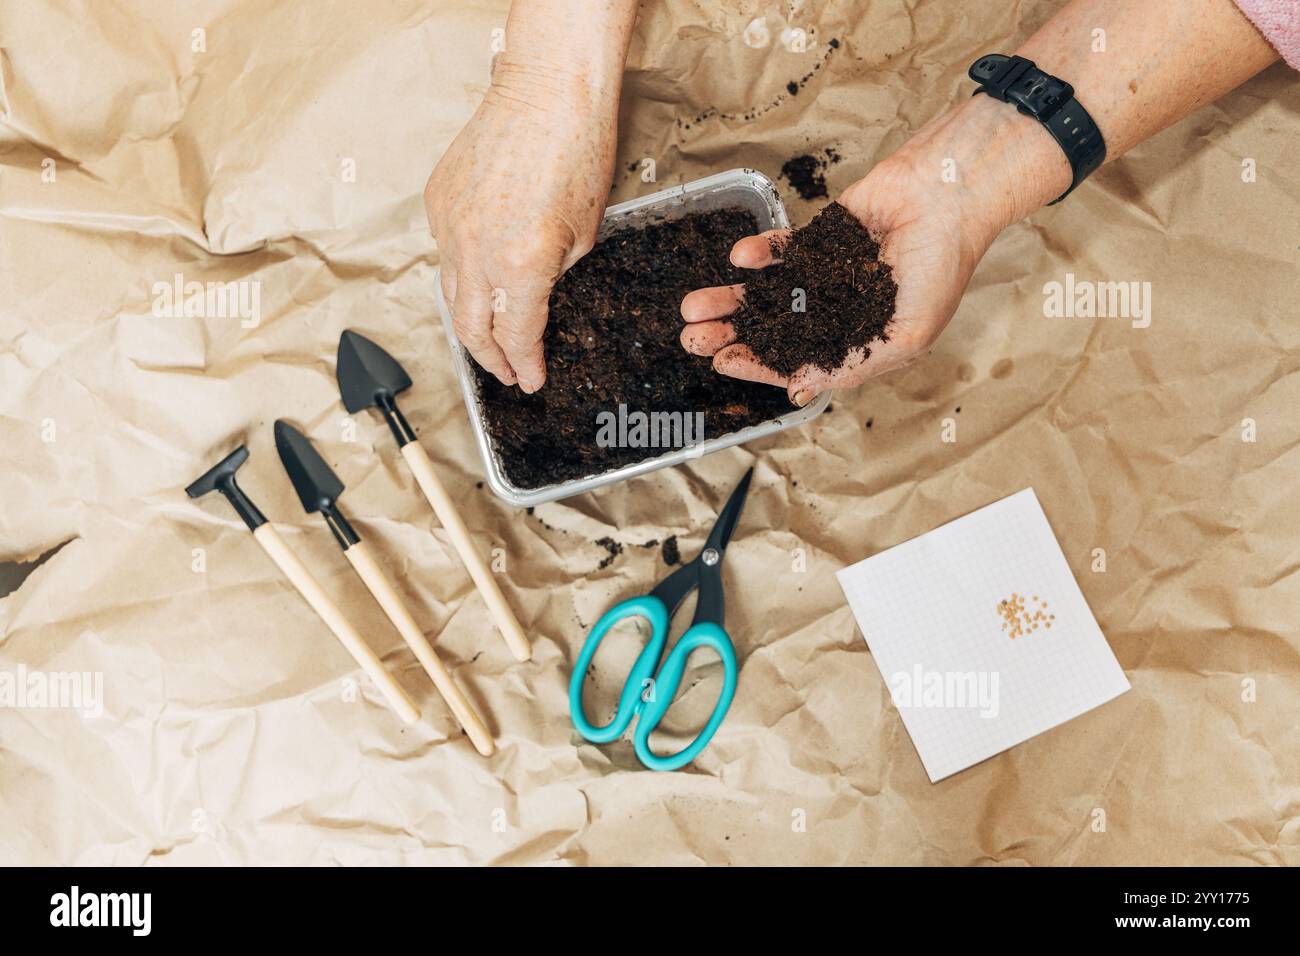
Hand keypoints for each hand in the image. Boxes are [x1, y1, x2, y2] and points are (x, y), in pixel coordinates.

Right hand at [425, 62, 619, 391]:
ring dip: (471, 322)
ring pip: (451, 292)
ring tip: (488, 339)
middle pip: (472, 328)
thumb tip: (538, 293)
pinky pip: (444, 250)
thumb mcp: (584, 234)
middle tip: (506, 374)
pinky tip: (478, 278)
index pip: (516, 336)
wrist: (548, 92)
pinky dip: (460, 272)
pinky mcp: (438, 200)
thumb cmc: (577, 151)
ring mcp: (450, 226)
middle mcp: (476, 252)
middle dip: (491, 359)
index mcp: (520, 267)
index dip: (525, 365)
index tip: (531, 379)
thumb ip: (554, 274)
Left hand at [681, 96, 1070, 404]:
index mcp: (860, 343)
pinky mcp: (822, 236)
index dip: (760, 365)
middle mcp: (840, 312)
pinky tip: (739, 259)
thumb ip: (852, 366)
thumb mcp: (905, 336)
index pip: (799, 363)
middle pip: (773, 330)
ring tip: (692, 306)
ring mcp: (829, 274)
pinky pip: (782, 250)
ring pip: (768, 293)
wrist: (947, 195)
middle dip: (731, 335)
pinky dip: (758, 255)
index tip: (724, 362)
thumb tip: (799, 390)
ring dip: (730, 300)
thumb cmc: (941, 268)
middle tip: (692, 337)